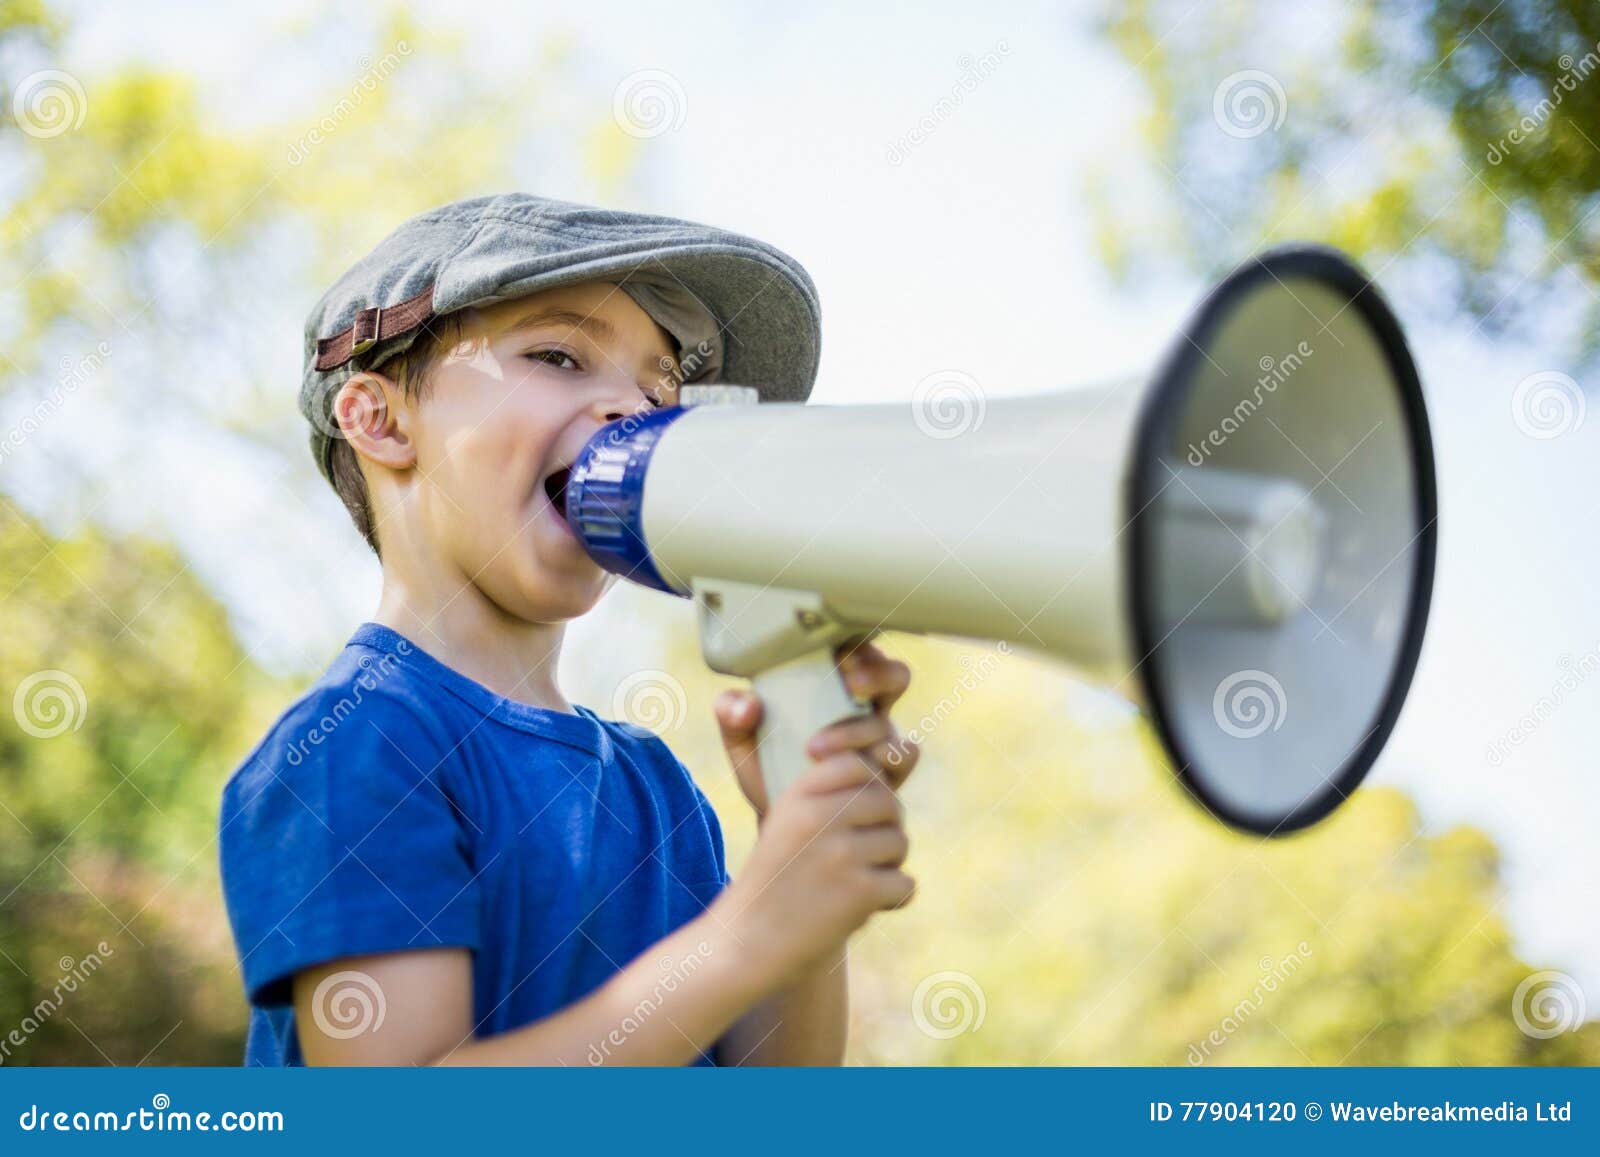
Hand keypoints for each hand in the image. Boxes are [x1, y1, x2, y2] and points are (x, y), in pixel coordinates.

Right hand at [711, 641, 920, 986]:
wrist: (746, 944)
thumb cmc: (775, 880)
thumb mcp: (788, 822)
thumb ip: (830, 795)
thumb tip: (899, 760)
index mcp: (799, 794)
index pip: (859, 764)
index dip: (869, 787)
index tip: (854, 817)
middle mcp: (820, 817)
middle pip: (888, 802)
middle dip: (885, 827)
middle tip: (864, 855)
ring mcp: (841, 854)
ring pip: (899, 842)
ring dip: (888, 866)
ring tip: (857, 883)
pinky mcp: (859, 892)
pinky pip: (904, 884)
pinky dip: (892, 900)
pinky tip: (864, 908)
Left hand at [714, 640, 917, 817]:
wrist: (782, 822)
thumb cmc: (766, 769)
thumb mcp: (741, 741)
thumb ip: (731, 715)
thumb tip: (747, 705)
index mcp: (834, 687)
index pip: (858, 650)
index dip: (857, 645)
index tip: (836, 656)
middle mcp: (866, 708)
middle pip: (896, 676)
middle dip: (877, 675)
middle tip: (849, 684)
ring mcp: (882, 741)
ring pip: (891, 721)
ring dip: (858, 732)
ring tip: (815, 749)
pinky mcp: (890, 772)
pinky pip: (904, 758)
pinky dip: (881, 761)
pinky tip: (849, 772)